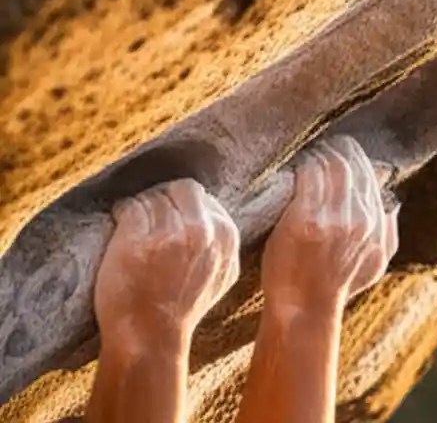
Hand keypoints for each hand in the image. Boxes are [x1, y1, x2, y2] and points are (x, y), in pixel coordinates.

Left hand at [94, 179, 240, 348]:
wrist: (150, 339)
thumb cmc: (181, 310)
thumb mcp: (220, 277)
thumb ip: (222, 246)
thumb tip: (213, 218)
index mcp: (225, 237)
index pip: (202, 196)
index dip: (182, 204)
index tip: (170, 217)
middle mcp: (202, 232)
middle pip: (179, 189)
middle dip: (163, 198)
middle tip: (149, 215)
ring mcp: (171, 235)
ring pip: (153, 197)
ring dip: (141, 207)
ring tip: (133, 226)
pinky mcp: (138, 239)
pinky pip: (130, 206)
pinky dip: (122, 211)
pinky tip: (119, 225)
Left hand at [261, 136, 398, 316]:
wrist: (305, 308)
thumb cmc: (336, 286)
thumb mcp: (375, 264)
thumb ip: (388, 233)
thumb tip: (393, 204)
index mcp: (375, 224)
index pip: (368, 175)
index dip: (354, 157)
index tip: (341, 151)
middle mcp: (358, 219)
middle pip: (350, 166)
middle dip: (337, 150)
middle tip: (324, 144)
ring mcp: (331, 219)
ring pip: (330, 167)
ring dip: (319, 155)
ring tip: (310, 152)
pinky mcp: (304, 220)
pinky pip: (308, 178)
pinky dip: (304, 167)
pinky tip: (297, 166)